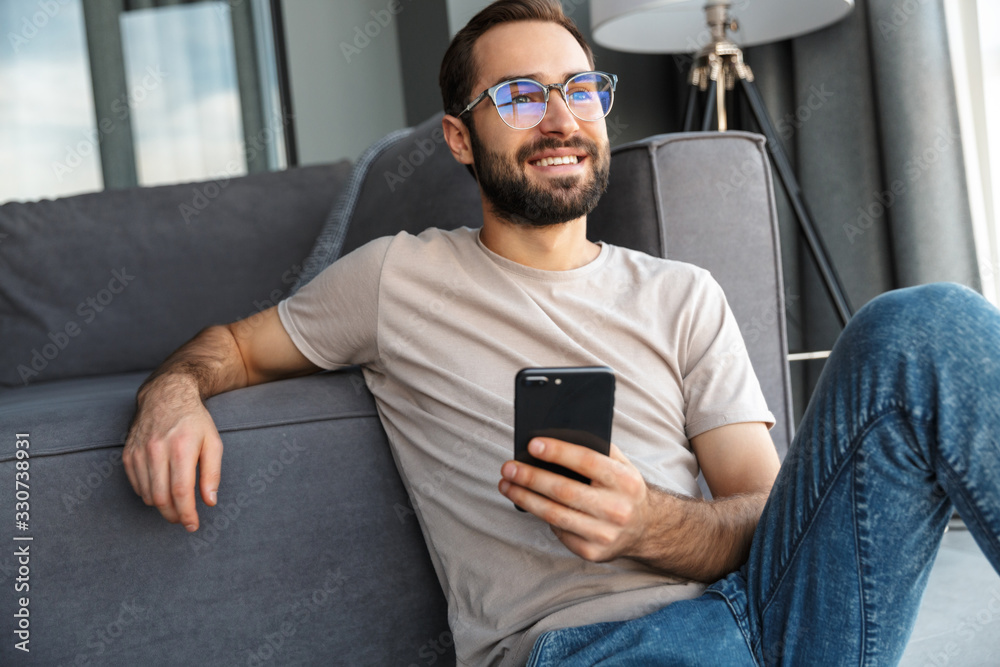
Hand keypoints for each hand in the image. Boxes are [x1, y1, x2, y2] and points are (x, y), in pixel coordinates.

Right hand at [122, 376, 222, 531]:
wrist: (165, 395)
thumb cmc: (194, 421)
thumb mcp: (213, 442)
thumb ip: (212, 473)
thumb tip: (209, 501)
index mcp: (181, 448)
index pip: (181, 492)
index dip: (186, 514)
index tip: (192, 525)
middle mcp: (156, 450)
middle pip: (162, 498)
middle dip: (174, 515)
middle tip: (184, 520)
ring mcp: (139, 453)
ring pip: (148, 495)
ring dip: (162, 507)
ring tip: (176, 506)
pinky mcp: (127, 455)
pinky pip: (137, 486)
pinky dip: (149, 494)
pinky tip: (162, 489)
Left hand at [498, 438, 650, 561]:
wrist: (645, 528)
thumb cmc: (623, 489)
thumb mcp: (621, 465)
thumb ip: (596, 450)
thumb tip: (554, 437)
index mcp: (625, 481)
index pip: (587, 462)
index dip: (558, 452)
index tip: (532, 444)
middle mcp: (617, 509)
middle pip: (565, 491)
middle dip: (531, 477)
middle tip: (508, 467)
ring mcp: (605, 534)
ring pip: (555, 515)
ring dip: (525, 498)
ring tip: (506, 485)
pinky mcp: (593, 552)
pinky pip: (559, 531)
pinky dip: (541, 515)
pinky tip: (528, 503)